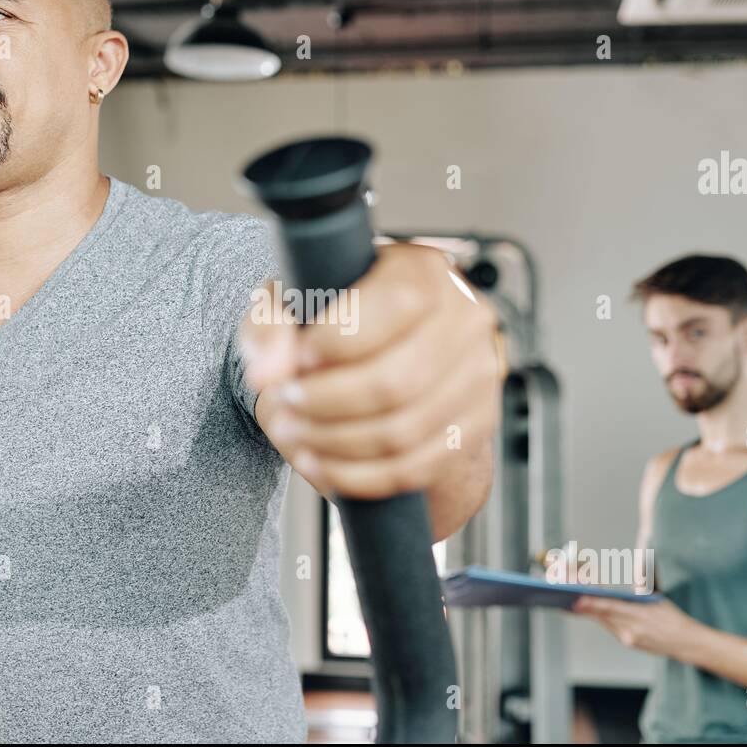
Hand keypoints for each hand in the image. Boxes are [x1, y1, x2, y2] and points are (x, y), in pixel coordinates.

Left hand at [238, 241, 501, 499]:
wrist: (392, 362)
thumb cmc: (342, 323)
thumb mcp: (293, 307)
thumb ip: (270, 325)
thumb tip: (268, 372)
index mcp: (424, 270)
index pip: (395, 305)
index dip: (337, 341)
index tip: (299, 360)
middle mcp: (464, 319)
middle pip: (395, 381)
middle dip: (325, 403)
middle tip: (286, 406)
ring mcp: (477, 376)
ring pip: (402, 432)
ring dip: (335, 443)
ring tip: (297, 434)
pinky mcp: (475, 426)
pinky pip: (414, 467)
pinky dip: (358, 476)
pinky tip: (323, 464)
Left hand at [572, 595, 700, 658]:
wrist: (686, 643)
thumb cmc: (673, 617)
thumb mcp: (658, 598)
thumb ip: (640, 587)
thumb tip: (630, 568)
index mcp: (640, 615)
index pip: (611, 608)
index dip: (593, 604)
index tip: (577, 599)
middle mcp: (632, 629)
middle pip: (603, 616)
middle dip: (585, 606)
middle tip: (567, 597)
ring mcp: (629, 638)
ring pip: (604, 622)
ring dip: (589, 612)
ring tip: (570, 601)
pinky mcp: (628, 643)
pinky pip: (611, 628)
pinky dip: (600, 619)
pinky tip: (587, 611)